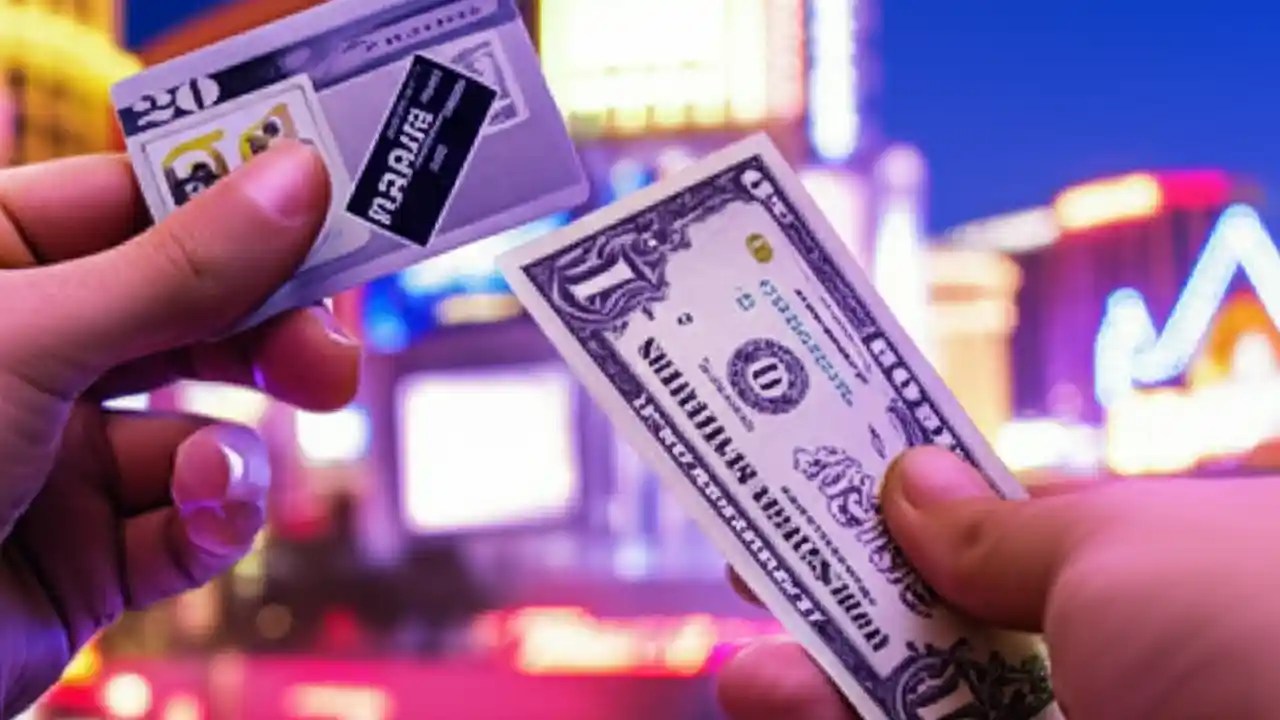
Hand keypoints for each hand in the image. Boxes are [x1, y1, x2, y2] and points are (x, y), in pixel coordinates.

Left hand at [0, 141, 359, 713]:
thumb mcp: (28, 342)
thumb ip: (177, 269)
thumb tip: (295, 180)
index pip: (139, 202)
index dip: (235, 203)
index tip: (331, 208)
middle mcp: (32, 354)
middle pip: (194, 314)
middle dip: (266, 337)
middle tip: (329, 353)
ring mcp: (64, 454)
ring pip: (204, 424)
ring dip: (224, 451)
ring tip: (207, 475)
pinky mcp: (95, 551)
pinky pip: (192, 519)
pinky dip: (210, 520)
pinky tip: (193, 518)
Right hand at [716, 446, 1279, 719]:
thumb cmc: (1257, 634)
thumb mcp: (1123, 550)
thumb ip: (1002, 526)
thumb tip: (912, 478)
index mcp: (1159, 578)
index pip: (1014, 540)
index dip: (913, 515)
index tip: (819, 493)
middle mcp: (1123, 666)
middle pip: (955, 636)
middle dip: (847, 608)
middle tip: (762, 576)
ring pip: (930, 715)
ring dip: (826, 690)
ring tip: (750, 678)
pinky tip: (783, 707)